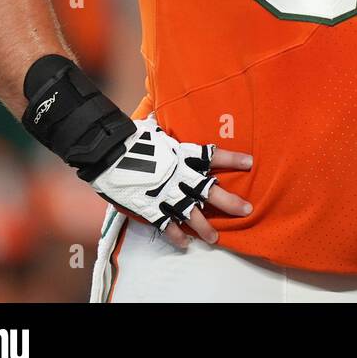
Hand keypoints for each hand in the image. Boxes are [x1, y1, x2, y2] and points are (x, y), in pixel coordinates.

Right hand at [90, 116, 252, 247]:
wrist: (106, 154)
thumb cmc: (130, 137)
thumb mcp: (152, 128)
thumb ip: (162, 127)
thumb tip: (159, 113)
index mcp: (183, 155)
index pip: (213, 156)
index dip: (233, 160)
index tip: (250, 163)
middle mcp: (179, 177)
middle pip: (211, 192)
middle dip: (230, 203)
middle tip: (246, 210)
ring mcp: (165, 195)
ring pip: (192, 214)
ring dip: (205, 227)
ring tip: (216, 238)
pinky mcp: (150, 208)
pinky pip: (166, 226)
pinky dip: (176, 236)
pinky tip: (185, 243)